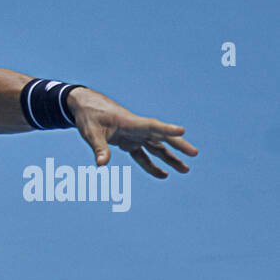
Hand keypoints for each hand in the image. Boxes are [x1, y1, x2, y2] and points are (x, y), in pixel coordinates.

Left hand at [67, 87, 198, 177]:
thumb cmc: (89, 116)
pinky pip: (143, 155)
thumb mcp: (90, 133)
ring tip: (185, 169)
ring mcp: (134, 135)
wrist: (85, 105)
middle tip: (194, 153)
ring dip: (170, 158)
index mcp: (129, 122)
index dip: (166, 129)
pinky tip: (163, 174)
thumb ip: (99, 148)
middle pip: (161, 137)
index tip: (182, 130)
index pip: (151, 126)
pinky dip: (151, 165)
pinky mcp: (129, 141)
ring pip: (156, 147)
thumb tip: (102, 165)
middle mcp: (136, 129)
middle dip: (178, 145)